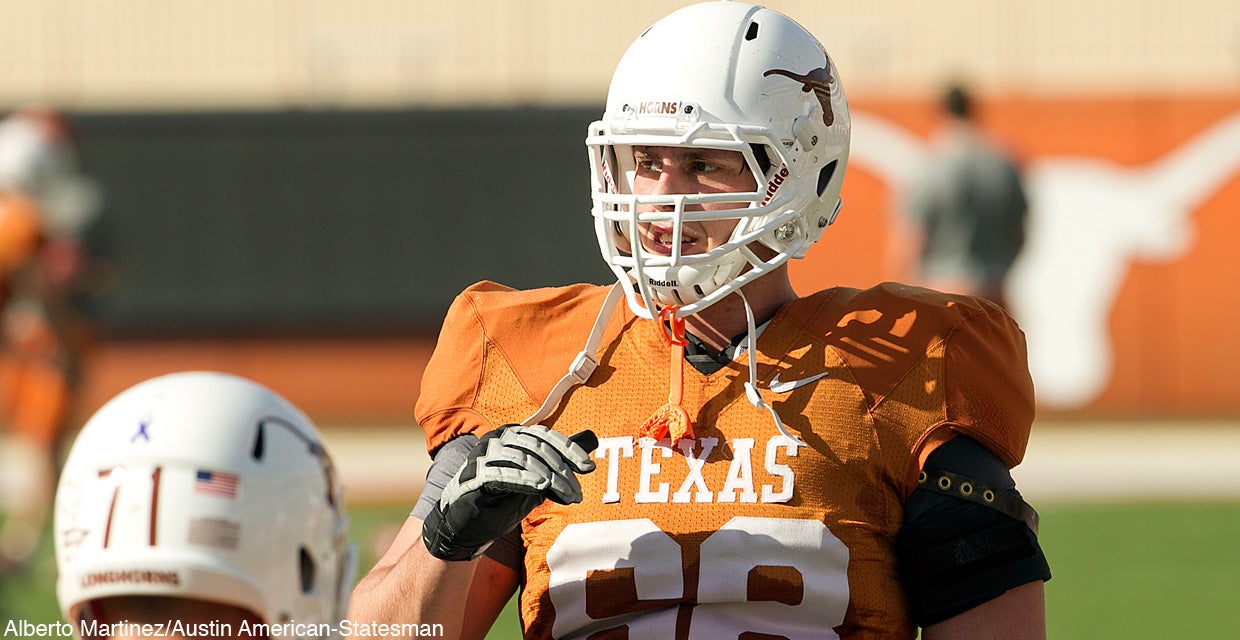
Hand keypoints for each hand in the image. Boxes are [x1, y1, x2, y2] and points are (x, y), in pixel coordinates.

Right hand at [422, 425, 597, 560]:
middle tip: (577, 492)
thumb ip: (558, 461)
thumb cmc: (502, 501)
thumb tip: (590, 439)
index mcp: (511, 435)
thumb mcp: (536, 480)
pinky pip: (503, 474)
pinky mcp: (473, 476)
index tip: (588, 467)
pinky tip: (542, 488)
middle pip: (536, 448)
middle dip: (561, 470)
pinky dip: (525, 479)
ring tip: (567, 496)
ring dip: (549, 478)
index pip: (544, 436)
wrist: (467, 528)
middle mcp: (496, 440)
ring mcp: (483, 456)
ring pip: (523, 460)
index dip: (568, 450)